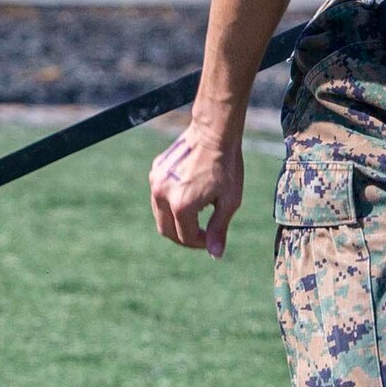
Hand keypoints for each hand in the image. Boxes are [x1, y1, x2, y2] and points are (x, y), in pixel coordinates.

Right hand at [148, 120, 244, 259]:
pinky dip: (171, 203)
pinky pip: (159, 196)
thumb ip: (219, 229)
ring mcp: (156, 182)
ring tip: (196, 214)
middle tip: (200, 235)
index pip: (185, 237)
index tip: (211, 238)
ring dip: (175, 221)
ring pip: (159, 214)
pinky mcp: (155, 171)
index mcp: (181, 205)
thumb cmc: (226, 166)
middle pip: (166, 231)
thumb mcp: (229, 201)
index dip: (199, 243)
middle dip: (183, 237)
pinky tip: (190, 194)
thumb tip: (214, 254)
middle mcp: (163, 194)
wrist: (214, 132)